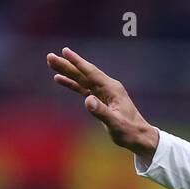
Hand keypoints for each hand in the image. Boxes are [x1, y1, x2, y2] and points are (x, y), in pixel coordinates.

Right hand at [47, 47, 158, 161]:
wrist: (139, 137)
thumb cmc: (130, 131)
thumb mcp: (115, 123)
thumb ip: (101, 111)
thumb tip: (87, 100)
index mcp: (112, 89)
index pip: (91, 72)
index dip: (77, 62)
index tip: (65, 51)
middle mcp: (107, 87)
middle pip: (83, 73)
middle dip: (66, 65)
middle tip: (50, 57)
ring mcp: (104, 92)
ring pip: (82, 79)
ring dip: (67, 72)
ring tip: (51, 64)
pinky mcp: (100, 99)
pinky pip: (83, 88)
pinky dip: (72, 84)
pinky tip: (60, 79)